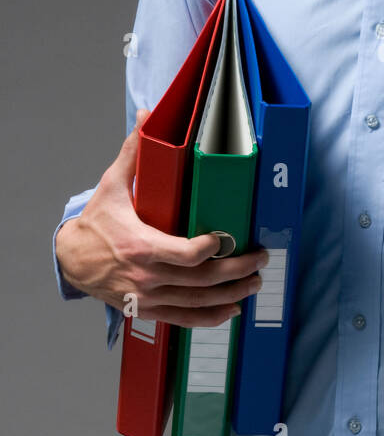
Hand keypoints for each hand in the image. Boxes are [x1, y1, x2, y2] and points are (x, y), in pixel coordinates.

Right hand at [55, 108, 267, 327]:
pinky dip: (211, 318)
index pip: (186, 255)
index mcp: (141, 247)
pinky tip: (232, 309)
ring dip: (232, 295)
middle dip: (236, 270)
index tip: (226, 238)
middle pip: (201, 280)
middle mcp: (147, 277)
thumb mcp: (111, 186)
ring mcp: (149, 297)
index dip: (211, 249)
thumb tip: (146, 116)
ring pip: (198, 302)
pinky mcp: (149, 310)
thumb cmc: (96, 223)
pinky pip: (185, 319)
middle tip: (259, 259)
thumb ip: (132, 154)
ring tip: (254, 282)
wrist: (72, 260)